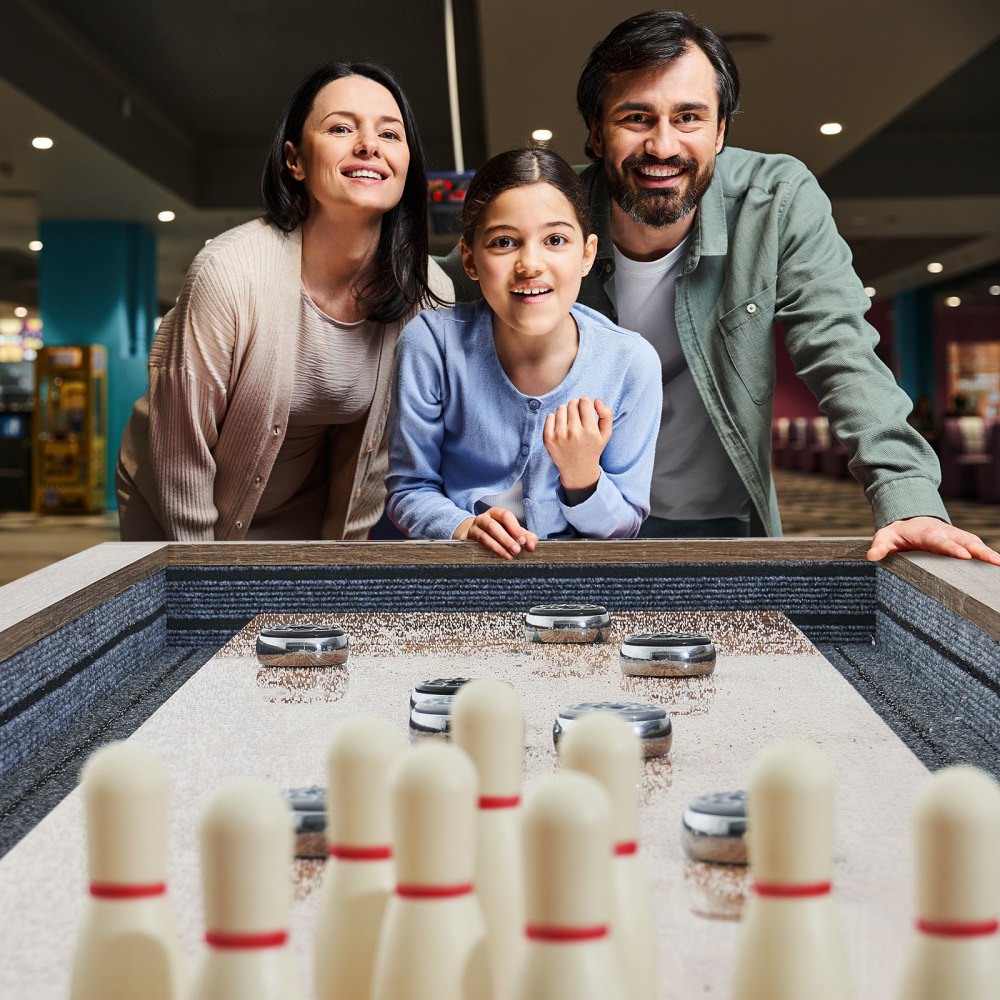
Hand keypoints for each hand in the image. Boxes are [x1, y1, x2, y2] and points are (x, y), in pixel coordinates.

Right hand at [453, 508, 538, 560]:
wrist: (471, 534)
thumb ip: (524, 536)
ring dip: (499, 546)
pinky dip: (491, 550)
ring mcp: (475, 528)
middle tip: (517, 550)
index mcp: (496, 513)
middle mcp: (484, 518)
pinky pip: (479, 543)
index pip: (506, 516)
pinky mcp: (468, 538)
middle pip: (494, 526)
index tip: (523, 541)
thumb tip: (533, 543)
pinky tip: (501, 556)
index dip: (515, 528)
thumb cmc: (495, 532)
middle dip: (507, 538)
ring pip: (485, 535)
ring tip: (510, 555)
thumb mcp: (510, 531)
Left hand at [543, 397, 613, 491]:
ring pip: (561, 408)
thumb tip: (597, 400)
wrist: (577, 469)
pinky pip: (549, 416)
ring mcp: (559, 436)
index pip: (584, 402)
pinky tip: (560, 426)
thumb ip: (606, 415)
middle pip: (572, 403)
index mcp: (590, 431)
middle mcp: (574, 433)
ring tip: (569, 422)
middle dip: (576, 407)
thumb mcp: (605, 434)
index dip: (585, 403)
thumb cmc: (592, 448)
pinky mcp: (548, 439)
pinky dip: (554, 418)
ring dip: (566, 411)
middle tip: (578, 418)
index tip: (586, 410)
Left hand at [867, 516, 999, 564]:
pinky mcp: (963, 541)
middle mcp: (945, 533)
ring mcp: (956, 536)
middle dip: (979, 551)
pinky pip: (978, 547)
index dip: (952, 548)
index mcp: (927, 533)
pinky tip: (997, 567)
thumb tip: (871, 557)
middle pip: (965, 542)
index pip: (940, 542)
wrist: (908, 520)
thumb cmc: (896, 533)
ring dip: (988, 554)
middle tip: (994, 561)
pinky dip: (988, 555)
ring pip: (975, 544)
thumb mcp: (884, 537)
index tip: (964, 556)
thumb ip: (879, 546)